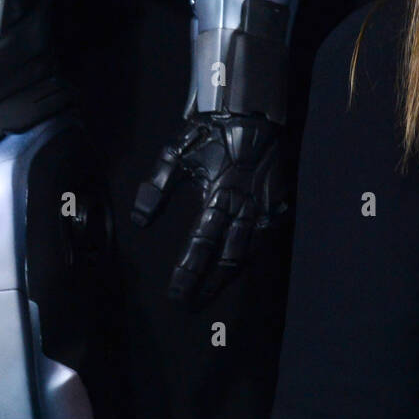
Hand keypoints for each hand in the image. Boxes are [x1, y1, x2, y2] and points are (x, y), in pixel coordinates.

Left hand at [131, 113, 287, 302]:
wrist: (253, 113)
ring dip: (228, 277)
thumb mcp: (176, 152)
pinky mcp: (279, 204)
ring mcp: (265, 209)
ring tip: (212, 293)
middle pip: (226, 259)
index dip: (188, 274)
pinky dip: (252, 256)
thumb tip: (140, 220)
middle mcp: (244, 209)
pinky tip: (240, 266)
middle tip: (192, 304)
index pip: (200, 245)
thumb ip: (157, 187)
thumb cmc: (213, 132)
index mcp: (218, 198)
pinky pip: (265, 238)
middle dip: (208, 285)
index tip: (176, 295)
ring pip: (248, 253)